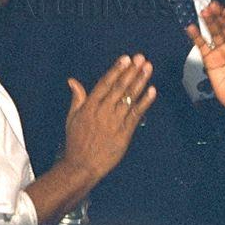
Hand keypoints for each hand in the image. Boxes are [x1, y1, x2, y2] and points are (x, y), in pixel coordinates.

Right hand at [61, 54, 155, 180]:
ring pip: (129, 98)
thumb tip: (73, 81)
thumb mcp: (72, 118)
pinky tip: (152, 91)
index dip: (116, 70)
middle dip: (131, 71)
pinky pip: (136, 115)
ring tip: (148, 68)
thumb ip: (77, 98)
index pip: (105, 84)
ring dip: (140, 82)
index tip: (125, 59)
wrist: (82, 166)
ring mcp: (115, 122)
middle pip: (120, 88)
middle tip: (141, 58)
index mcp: (89, 107)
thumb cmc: (76, 142)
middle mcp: (103, 112)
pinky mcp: (124, 133)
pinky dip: (144, 102)